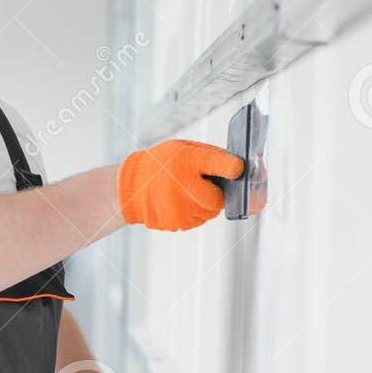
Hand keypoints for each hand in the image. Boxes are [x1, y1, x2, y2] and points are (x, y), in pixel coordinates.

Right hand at [117, 140, 243, 230]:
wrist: (133, 186)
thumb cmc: (164, 163)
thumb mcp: (184, 149)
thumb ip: (211, 157)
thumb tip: (238, 168)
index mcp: (185, 161)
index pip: (214, 164)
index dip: (230, 167)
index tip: (238, 168)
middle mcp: (182, 186)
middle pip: (217, 199)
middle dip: (216, 194)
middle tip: (204, 185)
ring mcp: (178, 208)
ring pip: (210, 212)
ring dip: (206, 204)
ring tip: (188, 192)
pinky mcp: (176, 224)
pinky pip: (198, 220)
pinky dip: (195, 212)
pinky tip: (181, 201)